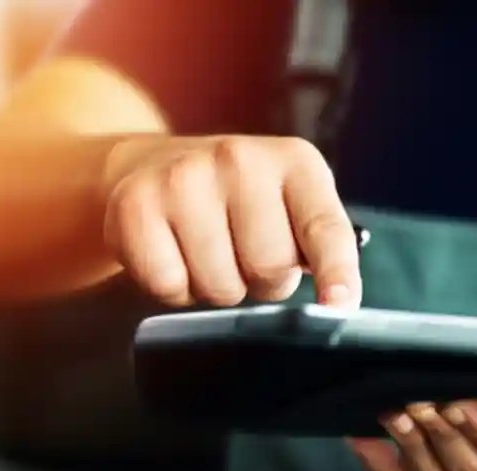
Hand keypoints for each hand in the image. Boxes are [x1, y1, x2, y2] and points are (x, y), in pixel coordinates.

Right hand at [100, 134, 359, 307]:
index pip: (324, 229)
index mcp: (296, 162)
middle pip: (269, 268)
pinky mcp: (135, 202)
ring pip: (220, 285)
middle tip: (245, 259)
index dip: (336, 272)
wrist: (150, 166)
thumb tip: (336, 303)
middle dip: (262, 283)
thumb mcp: (291, 207)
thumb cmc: (239, 202)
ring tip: (208, 253)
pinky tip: (173, 255)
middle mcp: (242, 159)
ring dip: (217, 287)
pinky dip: (173, 288)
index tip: (340, 305)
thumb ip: (318, 248)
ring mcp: (185, 176)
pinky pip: (168, 285)